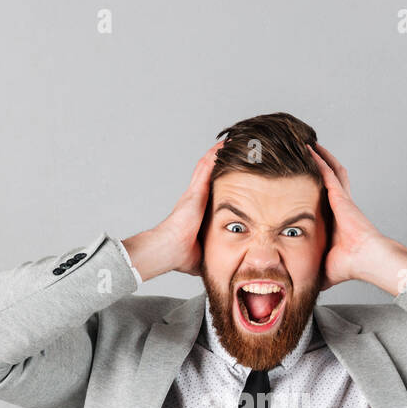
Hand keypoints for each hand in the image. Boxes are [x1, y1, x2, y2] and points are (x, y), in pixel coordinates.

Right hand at [124, 139, 223, 280]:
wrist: (167, 252)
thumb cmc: (180, 255)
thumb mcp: (205, 253)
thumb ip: (215, 255)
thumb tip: (226, 268)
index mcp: (199, 210)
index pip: (215, 189)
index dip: (224, 178)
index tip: (237, 170)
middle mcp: (196, 198)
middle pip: (212, 173)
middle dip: (224, 160)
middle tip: (239, 147)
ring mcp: (194, 193)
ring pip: (209, 166)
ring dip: (220, 153)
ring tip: (234, 139)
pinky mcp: (194, 192)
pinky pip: (206, 168)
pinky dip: (214, 155)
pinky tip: (224, 144)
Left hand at [306, 142, 385, 290]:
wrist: (365, 260)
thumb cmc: (348, 266)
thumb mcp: (320, 267)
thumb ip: (307, 271)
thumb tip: (293, 288)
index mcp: (333, 219)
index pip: (319, 197)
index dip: (309, 186)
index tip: (295, 180)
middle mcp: (337, 205)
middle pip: (325, 178)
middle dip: (314, 164)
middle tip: (299, 152)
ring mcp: (340, 198)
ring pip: (327, 169)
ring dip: (317, 156)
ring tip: (304, 142)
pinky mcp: (340, 196)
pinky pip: (327, 172)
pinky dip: (318, 159)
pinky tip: (308, 148)